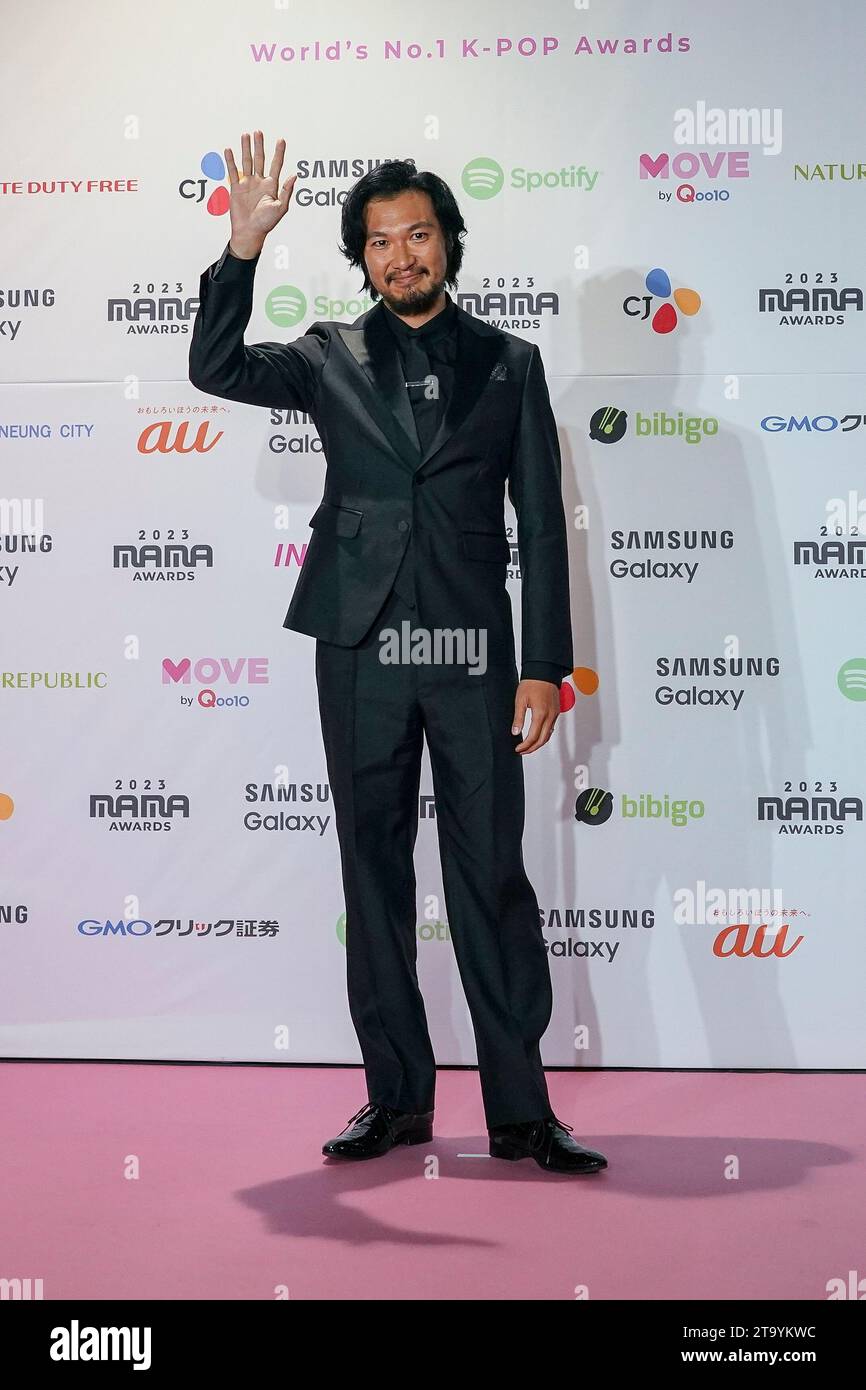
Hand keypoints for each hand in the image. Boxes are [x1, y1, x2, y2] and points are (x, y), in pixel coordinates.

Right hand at [224, 131, 296, 258]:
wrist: (250, 232)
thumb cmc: (266, 223)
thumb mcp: (281, 208)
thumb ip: (286, 191)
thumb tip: (294, 176)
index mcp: (271, 185)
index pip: (276, 165)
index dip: (279, 153)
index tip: (281, 140)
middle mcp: (259, 182)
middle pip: (260, 159)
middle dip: (259, 146)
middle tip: (259, 132)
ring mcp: (247, 183)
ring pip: (247, 162)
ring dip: (246, 149)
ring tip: (245, 135)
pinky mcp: (236, 188)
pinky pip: (233, 171)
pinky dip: (230, 161)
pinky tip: (229, 150)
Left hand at [511, 680, 560, 753]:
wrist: (544, 672)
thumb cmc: (532, 683)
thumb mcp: (520, 700)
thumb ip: (518, 718)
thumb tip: (515, 732)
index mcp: (540, 714)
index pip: (533, 737)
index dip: (525, 745)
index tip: (518, 748)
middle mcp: (550, 716)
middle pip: (542, 740)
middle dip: (532, 748)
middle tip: (522, 751)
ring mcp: (555, 714)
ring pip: (548, 735)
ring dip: (538, 743)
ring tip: (528, 746)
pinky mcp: (556, 711)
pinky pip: (551, 728)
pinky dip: (544, 735)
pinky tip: (537, 736)